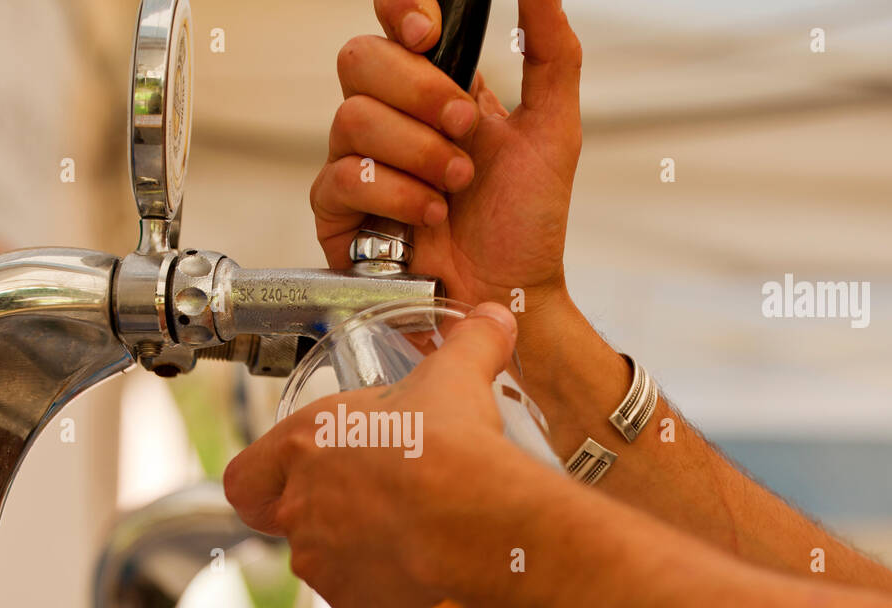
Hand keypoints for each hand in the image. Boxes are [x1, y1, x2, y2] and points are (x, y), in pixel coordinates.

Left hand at [224, 303, 522, 607]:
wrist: (471, 511)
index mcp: (307, 445)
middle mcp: (303, 506)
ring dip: (362, 569)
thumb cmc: (447, 443)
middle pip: (291, 524)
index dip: (264, 481)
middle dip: (330, 522)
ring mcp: (324, 563)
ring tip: (411, 558)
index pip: (248, 475)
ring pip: (329, 574)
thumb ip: (468, 344)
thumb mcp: (456, 374)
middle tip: (372, 514)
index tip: (294, 481)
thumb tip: (491, 319)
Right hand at [311, 0, 583, 317]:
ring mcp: (359, 162)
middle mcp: (389, 117)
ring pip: (351, 117)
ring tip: (455, 186)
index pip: (392, 23)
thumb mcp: (553, 130)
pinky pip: (342, 178)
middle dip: (419, 91)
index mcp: (433, 87)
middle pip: (359, 58)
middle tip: (465, 129)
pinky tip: (428, 216)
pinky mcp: (338, 211)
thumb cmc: (524, 223)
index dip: (399, 10)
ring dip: (417, 152)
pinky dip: (396, 195)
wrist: (508, 294)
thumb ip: (550, 52)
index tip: (429, 30)